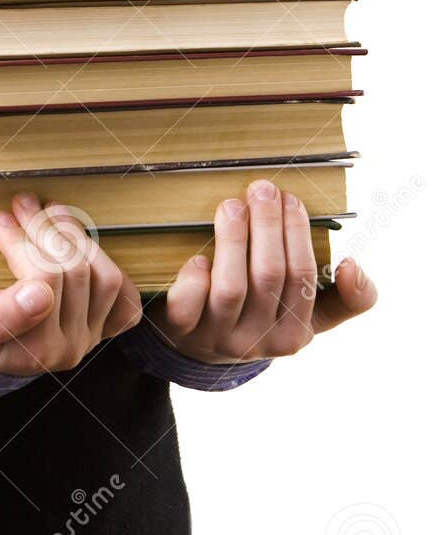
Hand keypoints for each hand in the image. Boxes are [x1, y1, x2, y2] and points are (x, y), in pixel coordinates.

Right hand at [0, 193, 141, 376]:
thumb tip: (38, 293)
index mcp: (36, 349)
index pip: (43, 279)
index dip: (22, 241)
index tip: (2, 219)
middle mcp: (71, 348)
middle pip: (74, 272)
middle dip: (46, 229)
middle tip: (22, 203)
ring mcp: (92, 337)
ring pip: (105, 277)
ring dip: (78, 237)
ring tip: (50, 211)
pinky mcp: (105, 327)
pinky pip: (125, 296)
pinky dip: (109, 265)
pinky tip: (80, 244)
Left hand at [143, 177, 377, 364]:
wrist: (200, 347)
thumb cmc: (262, 315)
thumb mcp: (307, 314)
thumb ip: (344, 297)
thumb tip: (353, 266)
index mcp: (294, 334)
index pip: (304, 279)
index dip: (298, 234)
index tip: (293, 198)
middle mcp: (258, 341)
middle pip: (269, 276)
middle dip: (268, 225)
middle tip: (263, 187)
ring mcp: (217, 337)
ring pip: (232, 288)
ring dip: (233, 239)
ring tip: (232, 205)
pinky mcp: (182, 331)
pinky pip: (188, 307)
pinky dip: (194, 279)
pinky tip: (198, 256)